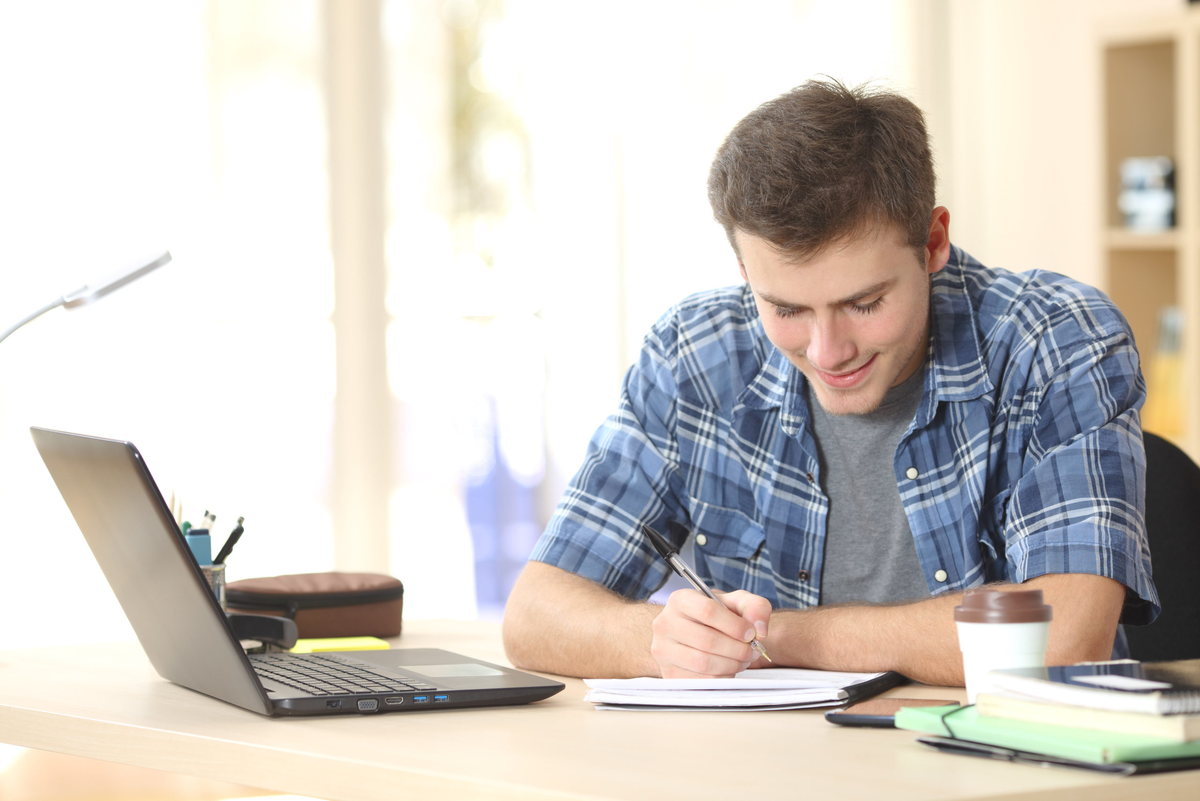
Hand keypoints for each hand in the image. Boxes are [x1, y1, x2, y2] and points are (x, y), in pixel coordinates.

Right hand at [650, 588, 771, 677]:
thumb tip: (760, 630)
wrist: (693, 632)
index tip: (751, 633)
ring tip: (743, 660)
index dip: (735, 625)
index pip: (708, 611)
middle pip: (707, 640)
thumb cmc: (716, 617)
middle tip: (752, 651)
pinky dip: (722, 677)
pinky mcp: (668, 673)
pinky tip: (728, 668)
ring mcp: (663, 650)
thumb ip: (755, 607)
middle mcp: (665, 623)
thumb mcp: (736, 603)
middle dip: (738, 649)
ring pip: (703, 663)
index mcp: (680, 600)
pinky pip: (700, 681)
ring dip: (732, 665)